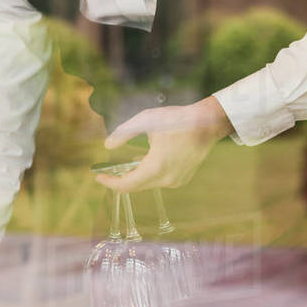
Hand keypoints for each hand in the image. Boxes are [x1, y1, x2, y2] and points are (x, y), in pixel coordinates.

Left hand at [95, 96, 232, 193]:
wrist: (207, 123)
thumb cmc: (176, 120)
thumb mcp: (145, 120)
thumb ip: (123, 133)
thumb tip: (108, 146)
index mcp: (156, 167)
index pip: (127, 184)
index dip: (110, 183)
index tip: (98, 177)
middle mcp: (167, 179)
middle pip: (136, 187)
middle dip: (119, 181)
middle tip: (105, 174)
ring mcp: (176, 181)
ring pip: (147, 184)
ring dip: (134, 177)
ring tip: (122, 168)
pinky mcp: (182, 179)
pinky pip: (159, 181)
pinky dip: (148, 175)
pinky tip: (142, 164)